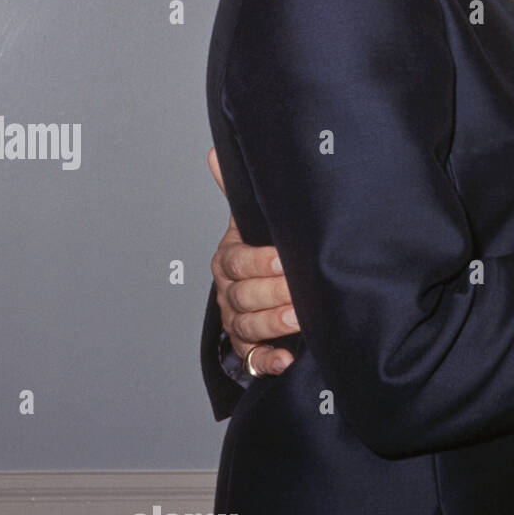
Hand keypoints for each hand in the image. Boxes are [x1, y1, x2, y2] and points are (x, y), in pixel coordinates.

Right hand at [207, 147, 296, 374]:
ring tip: (299, 317)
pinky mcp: (251, 350)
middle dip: (272, 293)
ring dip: (273, 323)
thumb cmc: (264, 246)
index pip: (236, 262)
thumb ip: (237, 189)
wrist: (269, 285)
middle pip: (242, 296)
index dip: (259, 261)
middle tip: (298, 290)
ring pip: (247, 327)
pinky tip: (286, 358)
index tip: (284, 259)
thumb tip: (214, 152)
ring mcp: (238, 322)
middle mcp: (230, 292)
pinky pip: (255, 361)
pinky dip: (269, 362)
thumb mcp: (254, 219)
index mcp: (230, 259)